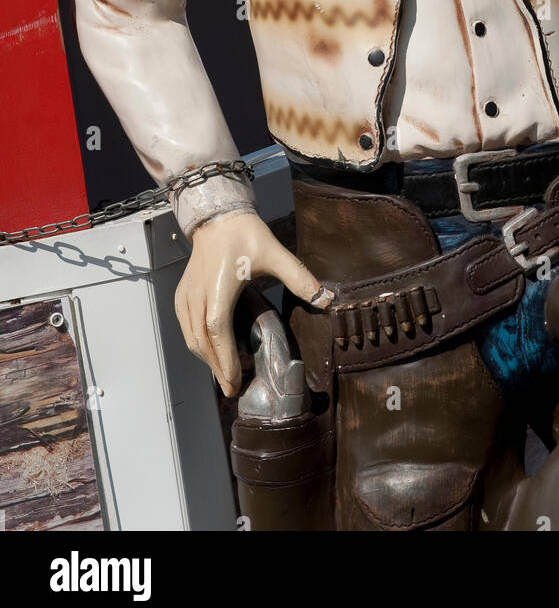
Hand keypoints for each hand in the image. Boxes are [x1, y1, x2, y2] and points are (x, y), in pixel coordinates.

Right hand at [174, 210, 321, 396]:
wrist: (218, 218)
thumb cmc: (245, 235)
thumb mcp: (276, 254)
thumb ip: (300, 278)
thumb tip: (326, 299)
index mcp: (219, 287)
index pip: (217, 331)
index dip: (225, 359)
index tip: (234, 381)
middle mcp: (198, 294)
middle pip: (201, 342)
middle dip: (216, 369)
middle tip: (232, 389)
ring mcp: (186, 295)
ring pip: (191, 337)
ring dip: (206, 359)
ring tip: (224, 375)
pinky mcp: (182, 295)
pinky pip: (186, 328)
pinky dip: (198, 345)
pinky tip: (211, 353)